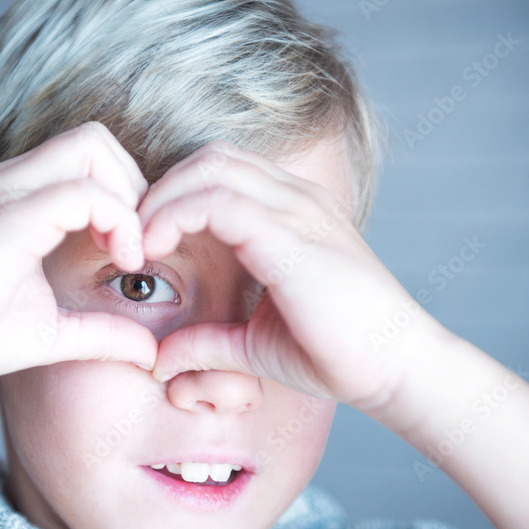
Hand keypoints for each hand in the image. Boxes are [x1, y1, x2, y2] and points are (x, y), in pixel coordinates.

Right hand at [0, 122, 158, 384]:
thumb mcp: (54, 331)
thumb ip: (104, 332)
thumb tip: (151, 353)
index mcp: (22, 198)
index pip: (92, 159)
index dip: (128, 197)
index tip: (135, 253)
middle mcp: (15, 181)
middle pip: (98, 139)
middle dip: (134, 186)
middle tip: (137, 246)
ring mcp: (10, 190)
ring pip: (93, 147)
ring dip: (128, 197)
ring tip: (129, 254)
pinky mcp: (11, 216)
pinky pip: (83, 191)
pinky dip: (119, 220)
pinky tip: (122, 261)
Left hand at [136, 140, 451, 430]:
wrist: (396, 369)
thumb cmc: (338, 355)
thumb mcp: (255, 345)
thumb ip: (207, 343)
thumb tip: (160, 360)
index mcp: (291, 214)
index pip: (220, 173)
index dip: (173, 196)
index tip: (143, 241)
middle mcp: (295, 199)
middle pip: (210, 158)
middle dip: (161, 188)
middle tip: (132, 234)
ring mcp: (296, 210)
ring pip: (209, 167)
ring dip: (162, 198)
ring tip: (139, 242)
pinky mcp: (290, 235)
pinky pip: (217, 201)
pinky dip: (174, 215)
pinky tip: (154, 248)